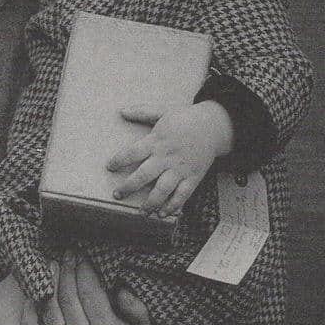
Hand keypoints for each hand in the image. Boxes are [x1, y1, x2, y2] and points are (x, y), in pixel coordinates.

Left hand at [20, 253, 152, 324]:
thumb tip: (119, 290)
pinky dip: (29, 315)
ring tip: (52, 266)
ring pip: (50, 310)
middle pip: (68, 297)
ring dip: (50, 285)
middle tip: (67, 254)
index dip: (84, 269)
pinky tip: (31, 297)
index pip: (90, 292)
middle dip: (67, 271)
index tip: (83, 254)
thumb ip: (137, 308)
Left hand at [106, 101, 232, 215]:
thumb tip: (122, 110)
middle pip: (144, 175)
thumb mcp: (162, 112)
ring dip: (151, 203)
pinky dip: (173, 206)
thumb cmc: (186, 119)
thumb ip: (142, 113)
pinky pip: (182, 195)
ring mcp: (180, 169)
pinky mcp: (193, 177)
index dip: (119, 160)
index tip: (109, 167)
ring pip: (163, 189)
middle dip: (129, 187)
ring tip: (141, 212)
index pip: (133, 152)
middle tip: (117, 195)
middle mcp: (166, 157)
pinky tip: (163, 214)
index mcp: (157, 141)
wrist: (214, 126)